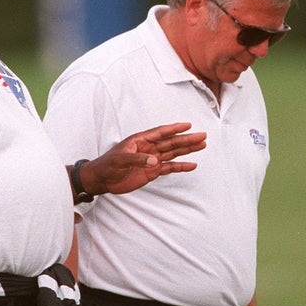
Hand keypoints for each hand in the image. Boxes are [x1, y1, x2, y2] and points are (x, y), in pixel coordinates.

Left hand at [84, 122, 206, 195]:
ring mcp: (152, 160)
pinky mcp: (152, 172)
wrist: (102, 179)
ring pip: (174, 153)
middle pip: (172, 143)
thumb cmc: (107, 165)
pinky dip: (181, 167)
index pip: (161, 132)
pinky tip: (191, 165)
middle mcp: (149, 148)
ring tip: (202, 145)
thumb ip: (137, 159)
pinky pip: (170, 168)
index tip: (188, 125)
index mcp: (141, 140)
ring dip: (187, 150)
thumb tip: (154, 161)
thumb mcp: (120, 159)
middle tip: (202, 136)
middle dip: (187, 139)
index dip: (174, 129)